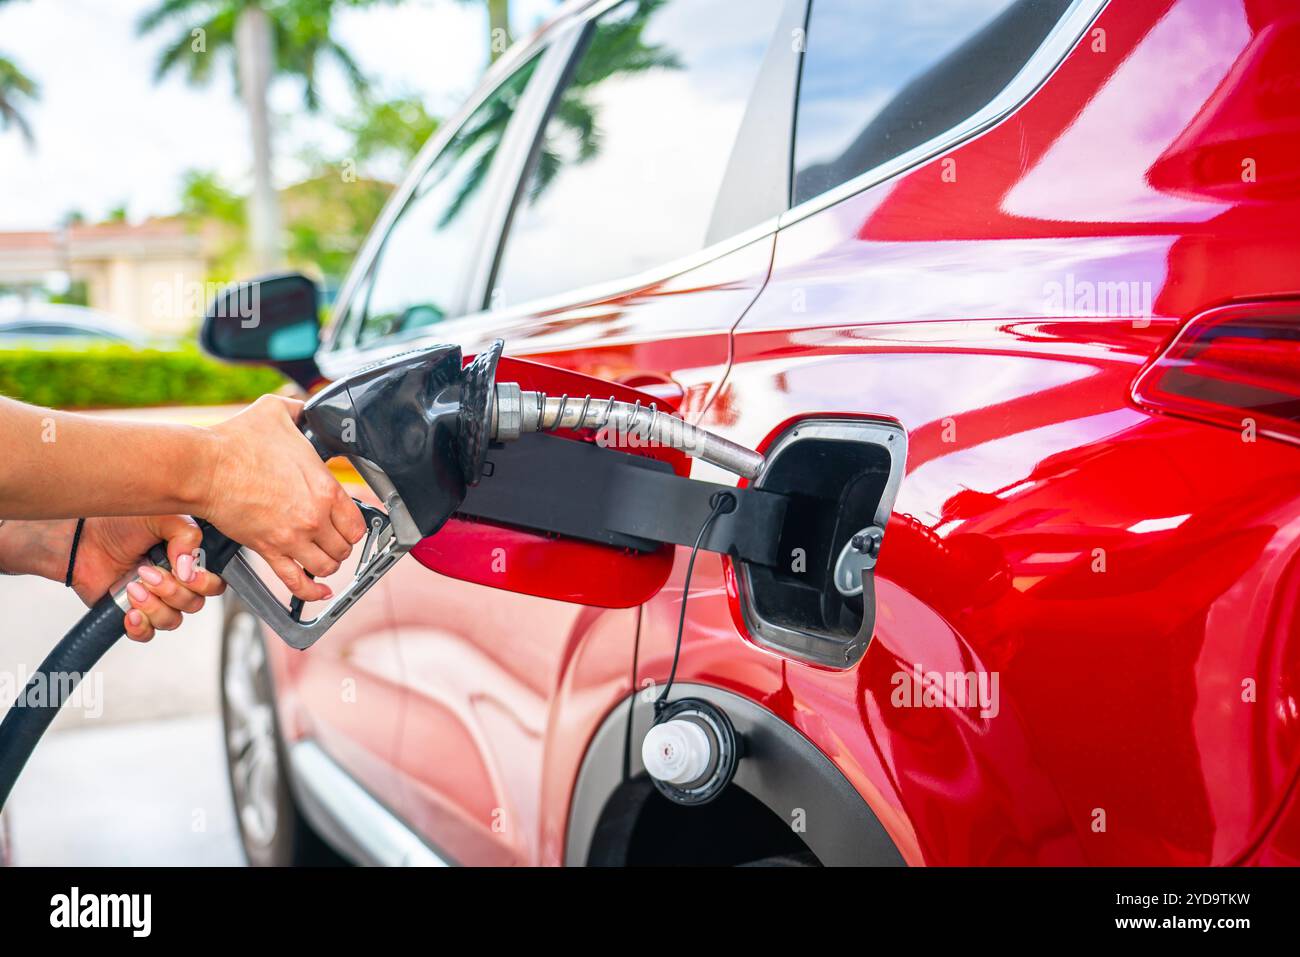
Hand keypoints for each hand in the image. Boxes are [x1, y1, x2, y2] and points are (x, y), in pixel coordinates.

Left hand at [73, 515, 226, 642]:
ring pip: (173, 620)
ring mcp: (154, 600)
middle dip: (172, 592)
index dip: (203, 583)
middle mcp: (174, 582)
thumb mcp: (160, 516)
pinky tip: (130, 612)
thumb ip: (186, 534)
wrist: (79, 540)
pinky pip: (148, 634)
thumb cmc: (117, 523)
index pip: (214, 584)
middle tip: (148, 574)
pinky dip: (141, 627)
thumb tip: (188, 569)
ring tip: (133, 587)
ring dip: (154, 607)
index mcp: (186, 560)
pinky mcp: (133, 614)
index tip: (186, 573)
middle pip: (195, 604)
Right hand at [202, 395, 365, 601]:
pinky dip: (311, 592)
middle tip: (332, 539)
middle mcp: (314, 517)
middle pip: (344, 546)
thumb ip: (299, 411)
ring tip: (322, 557)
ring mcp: (292, 537)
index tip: (348, 523)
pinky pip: (297, 583)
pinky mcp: (268, 550)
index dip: (355, 524)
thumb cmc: (236, 441)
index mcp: (325, 488)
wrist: (204, 466)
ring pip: (326, 567)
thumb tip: (305, 408)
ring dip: (328, 565)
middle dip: (341, 544)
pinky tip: (319, 592)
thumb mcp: (278, 412)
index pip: (358, 521)